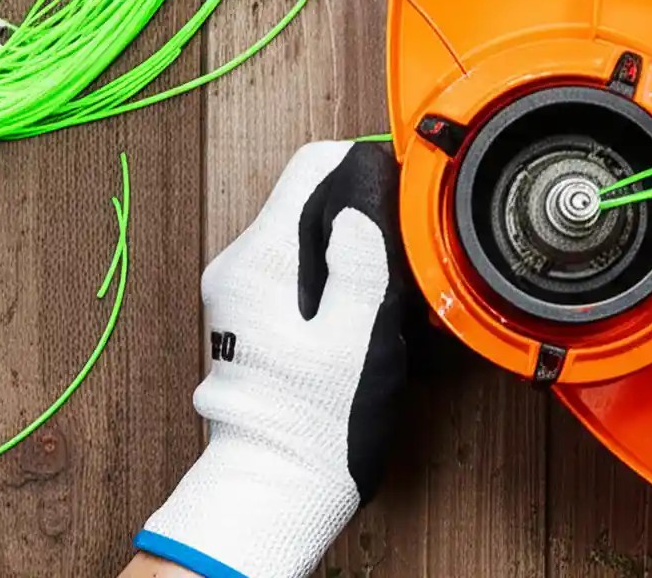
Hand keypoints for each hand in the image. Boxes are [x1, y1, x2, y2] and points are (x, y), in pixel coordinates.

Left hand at [134, 141, 408, 577]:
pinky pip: (303, 267)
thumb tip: (361, 208)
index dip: (367, 166)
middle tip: (409, 249)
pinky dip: (339, 275)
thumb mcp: (355, 341)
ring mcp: (243, 289)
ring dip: (356, 248)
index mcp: (262, 262)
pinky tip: (366, 310)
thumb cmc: (316, 426)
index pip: (311, 166)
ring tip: (392, 288)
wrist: (278, 485)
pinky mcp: (253, 313)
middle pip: (314, 197)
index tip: (406, 190)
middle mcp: (242, 266)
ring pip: (312, 232)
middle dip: (367, 214)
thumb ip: (360, 267)